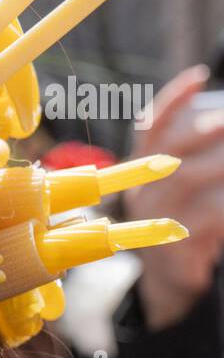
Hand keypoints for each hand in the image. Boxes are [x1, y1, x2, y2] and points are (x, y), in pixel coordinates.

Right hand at [123, 65, 223, 328]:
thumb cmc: (189, 220)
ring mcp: (155, 220)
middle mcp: (142, 191)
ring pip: (186, 183)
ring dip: (220, 165)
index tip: (200, 77)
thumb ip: (204, 158)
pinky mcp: (173, 249)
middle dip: (202, 130)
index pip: (149, 126)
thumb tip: (221, 120)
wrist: (173, 280)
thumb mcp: (188, 186)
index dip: (173, 100)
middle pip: (166, 151)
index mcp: (143, 170)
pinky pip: (206, 220)